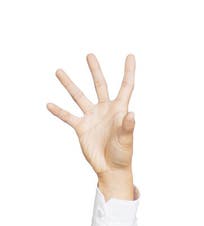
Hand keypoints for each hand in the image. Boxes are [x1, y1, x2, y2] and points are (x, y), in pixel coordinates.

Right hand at [47, 53, 135, 180]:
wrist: (111, 169)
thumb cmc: (123, 155)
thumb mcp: (126, 140)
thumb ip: (128, 127)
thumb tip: (132, 114)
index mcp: (119, 110)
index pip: (125, 87)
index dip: (128, 72)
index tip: (130, 56)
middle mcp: (105, 110)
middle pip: (100, 85)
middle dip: (95, 70)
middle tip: (89, 56)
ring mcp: (92, 117)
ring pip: (79, 96)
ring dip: (69, 84)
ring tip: (59, 71)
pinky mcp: (81, 128)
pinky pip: (68, 116)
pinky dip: (59, 111)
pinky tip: (49, 105)